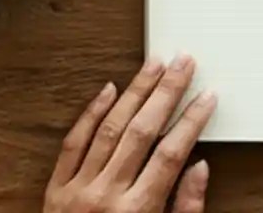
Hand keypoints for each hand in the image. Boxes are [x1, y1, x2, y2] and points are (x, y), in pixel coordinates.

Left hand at [45, 57, 217, 212]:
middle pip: (143, 131)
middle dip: (167, 92)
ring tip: (154, 65)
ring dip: (135, 92)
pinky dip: (91, 113)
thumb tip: (201, 167)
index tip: (208, 97)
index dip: (192, 120)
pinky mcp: (55, 190)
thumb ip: (185, 209)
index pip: (172, 153)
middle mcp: (106, 196)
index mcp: (138, 212)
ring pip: (109, 128)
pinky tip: (109, 89)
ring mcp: (77, 190)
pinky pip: (73, 142)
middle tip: (184, 63)